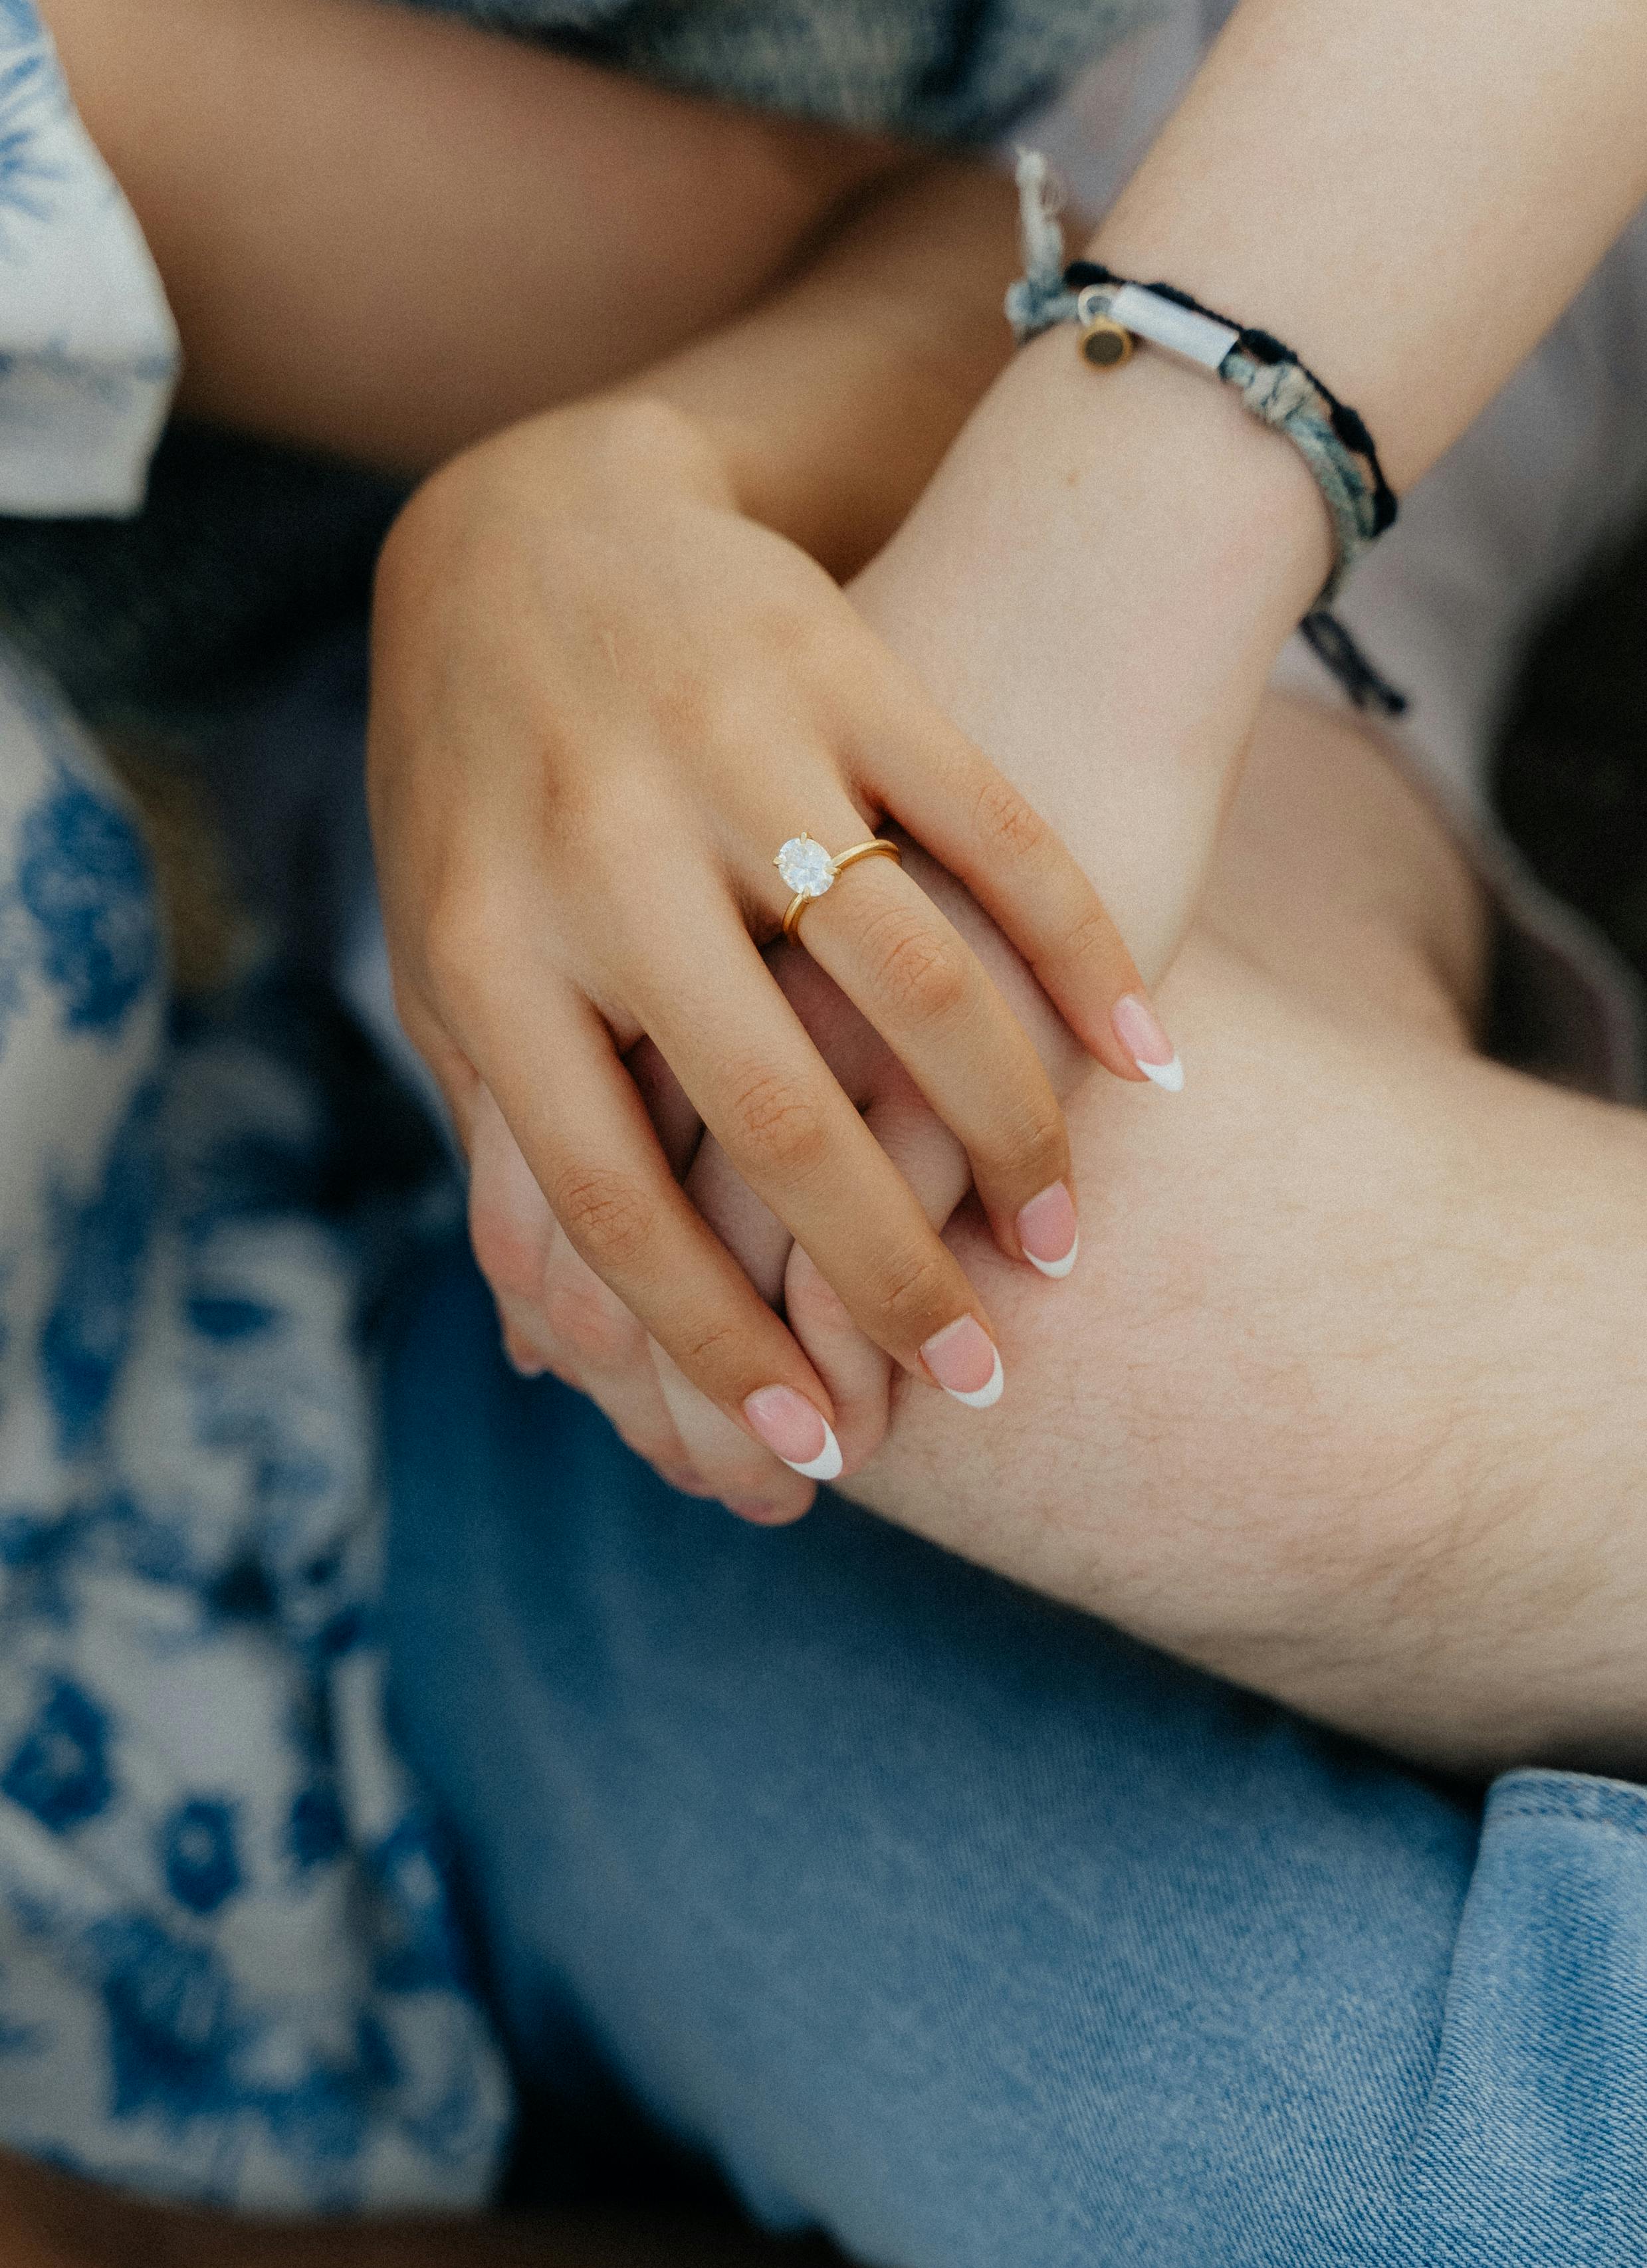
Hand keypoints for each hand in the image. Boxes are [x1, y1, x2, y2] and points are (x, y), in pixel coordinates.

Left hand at [470, 347, 1330, 1515]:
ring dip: (1009, 1132)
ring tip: (1059, 1242)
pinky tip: (1147, 1069)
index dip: (713, 1340)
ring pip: (915, 980)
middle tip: (971, 1380)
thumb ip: (506, 1135)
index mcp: (486, 947)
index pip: (609, 1197)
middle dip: (887, 1273)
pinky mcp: (853, 665)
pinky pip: (1001, 838)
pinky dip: (1087, 958)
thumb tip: (554, 1357)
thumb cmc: (492, 786)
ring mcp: (734, 746)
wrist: (536, 520)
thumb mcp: (456, 955)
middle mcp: (603, 849)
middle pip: (776, 1112)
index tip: (810, 1447)